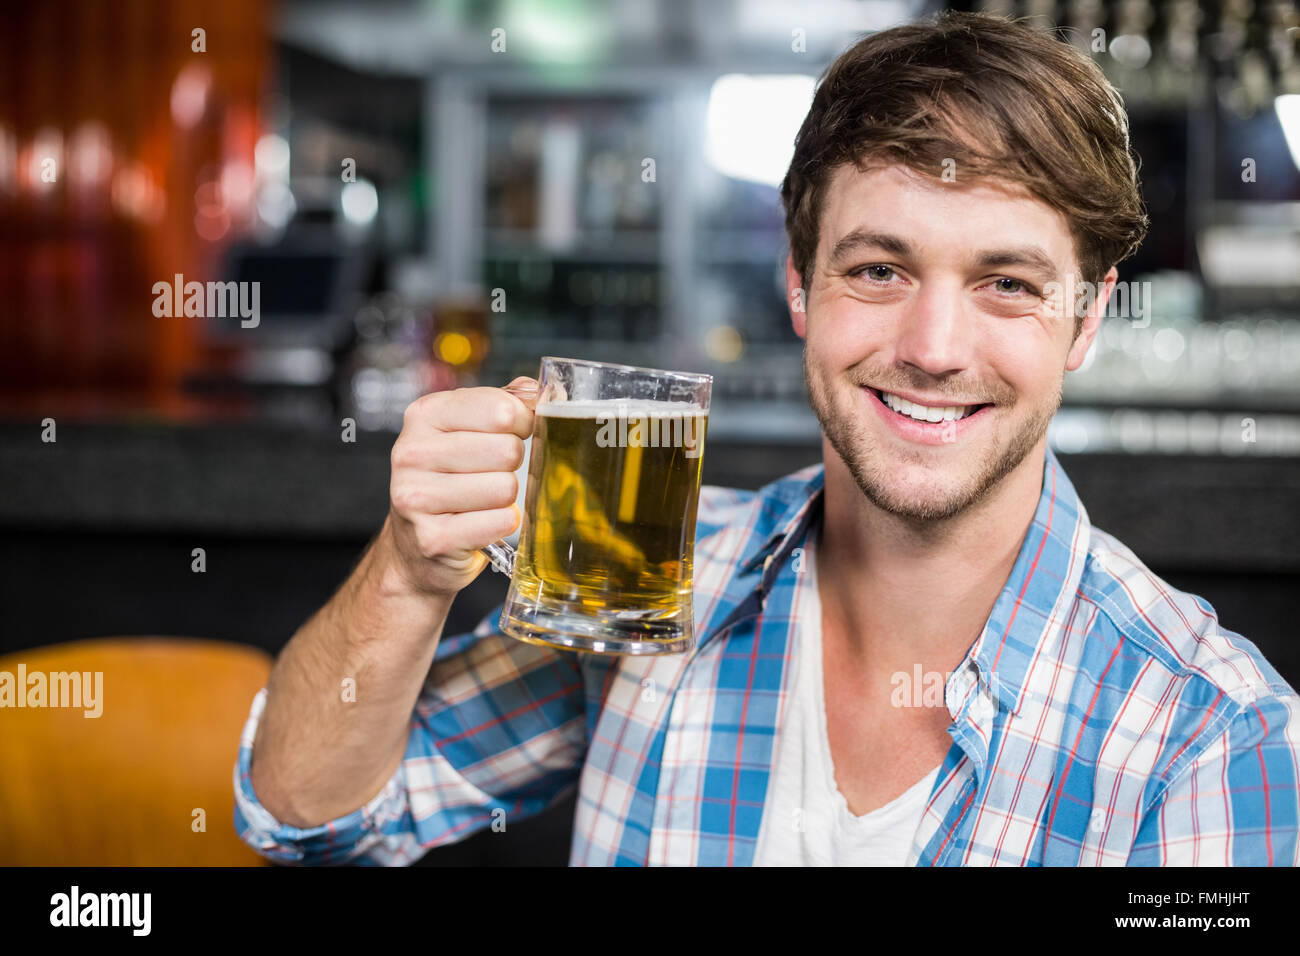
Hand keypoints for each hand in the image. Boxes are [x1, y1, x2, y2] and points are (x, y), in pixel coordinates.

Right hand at [381, 376, 537, 597]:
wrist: (413, 543)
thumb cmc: (449, 479)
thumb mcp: (466, 429)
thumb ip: (503, 403)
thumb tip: (539, 391)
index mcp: (425, 415)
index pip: (501, 409)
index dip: (522, 423)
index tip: (514, 434)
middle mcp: (413, 452)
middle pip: (507, 450)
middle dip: (512, 465)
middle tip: (492, 474)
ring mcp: (417, 497)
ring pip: (505, 488)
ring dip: (506, 498)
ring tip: (483, 500)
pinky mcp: (433, 538)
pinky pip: (500, 522)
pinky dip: (502, 524)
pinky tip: (481, 522)